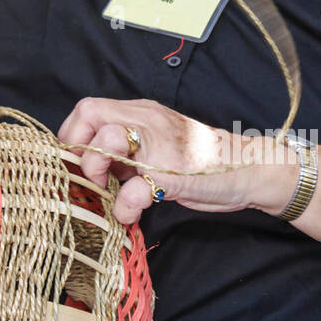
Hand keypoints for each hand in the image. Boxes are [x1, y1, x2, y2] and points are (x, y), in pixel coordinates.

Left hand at [57, 97, 295, 225]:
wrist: (248, 168)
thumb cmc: (199, 159)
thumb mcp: (158, 142)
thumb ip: (126, 148)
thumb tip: (89, 162)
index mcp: (142, 113)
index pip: (89, 107)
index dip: (72, 132)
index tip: (75, 157)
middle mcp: (148, 122)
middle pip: (91, 115)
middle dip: (79, 148)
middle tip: (92, 174)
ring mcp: (160, 146)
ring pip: (108, 142)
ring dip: (97, 170)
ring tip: (109, 189)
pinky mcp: (173, 174)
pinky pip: (134, 189)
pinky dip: (124, 207)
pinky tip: (130, 213)